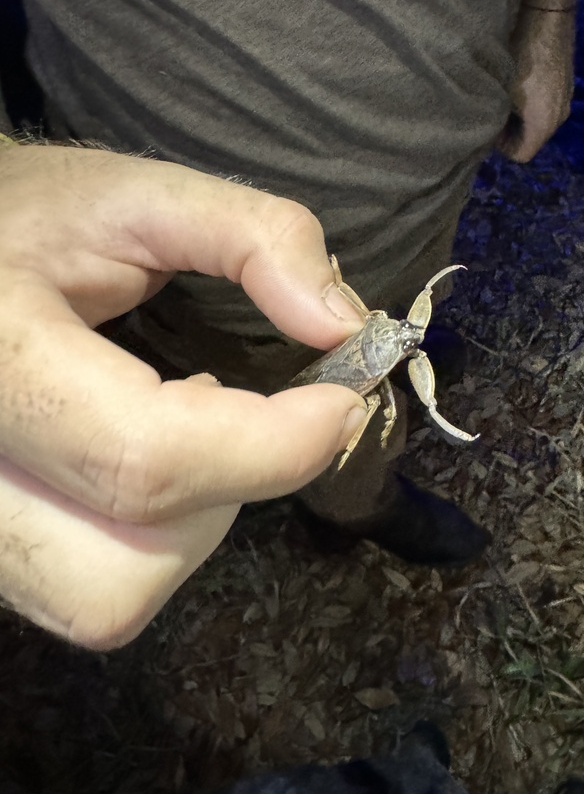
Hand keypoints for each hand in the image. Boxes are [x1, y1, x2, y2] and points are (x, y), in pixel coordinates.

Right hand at [0, 144, 366, 647]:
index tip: (341, 402)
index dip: (271, 446)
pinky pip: (87, 591)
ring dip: (187, 526)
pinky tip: (141, 455)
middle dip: (221, 495)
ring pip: (107, 598)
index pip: (145, 457)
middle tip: (230, 403)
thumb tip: (342, 325)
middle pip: (127, 565)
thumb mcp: (139, 194)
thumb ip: (252, 237)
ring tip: (181, 422)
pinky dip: (147, 542)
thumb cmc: (30, 215)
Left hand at [496, 5, 574, 162]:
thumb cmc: (518, 53)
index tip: (488, 126)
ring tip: (501, 96)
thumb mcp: (499, 88)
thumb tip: (483, 129)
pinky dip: (530, 102)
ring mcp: (566, 97)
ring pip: (538, 122)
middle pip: (532, 140)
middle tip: (491, 112)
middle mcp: (560, 115)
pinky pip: (545, 105)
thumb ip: (492, 116)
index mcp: (545, 122)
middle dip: (510, 133)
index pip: (521, 154)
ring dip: (520, 116)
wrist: (546, 12)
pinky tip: (516, 83)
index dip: (501, 147)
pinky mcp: (566, 82)